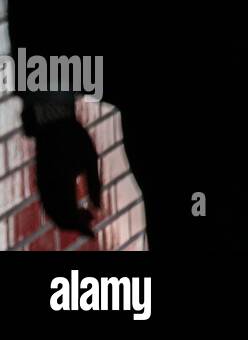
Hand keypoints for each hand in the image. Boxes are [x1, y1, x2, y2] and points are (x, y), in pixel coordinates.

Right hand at [33, 120, 101, 235]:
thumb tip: (98, 209)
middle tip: (93, 225)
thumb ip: (95, 185)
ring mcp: (42, 184)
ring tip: (88, 215)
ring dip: (67, 218)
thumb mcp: (91, 160)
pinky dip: (60, 210)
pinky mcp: (40, 181)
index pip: (69, 214)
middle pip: (59, 217)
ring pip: (51, 212)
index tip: (94, 232)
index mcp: (62, 182)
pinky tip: (76, 206)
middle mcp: (48, 186)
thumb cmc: (76, 139)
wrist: (53, 123)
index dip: (81, 227)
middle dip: (75, 225)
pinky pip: (47, 204)